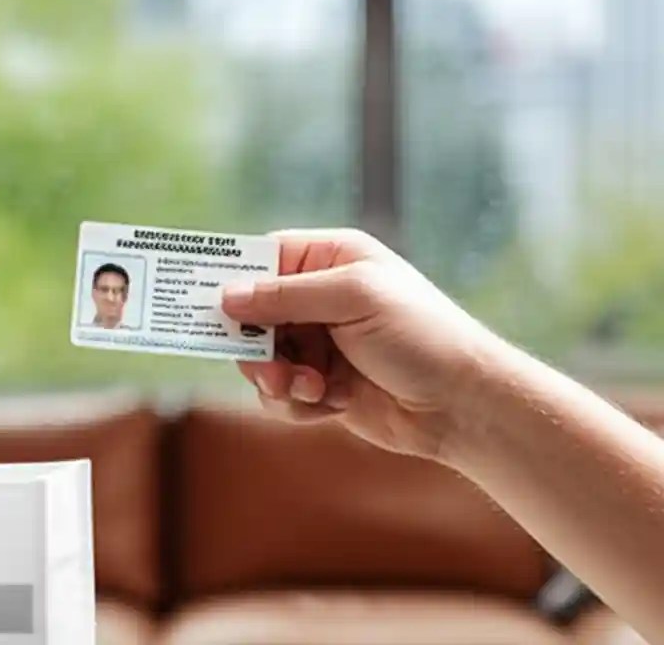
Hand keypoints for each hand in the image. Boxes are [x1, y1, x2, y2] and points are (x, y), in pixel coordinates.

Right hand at [221, 228, 508, 459]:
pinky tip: (326, 404)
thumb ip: (285, 295)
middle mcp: (322, 297)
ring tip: (306, 387)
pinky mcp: (321, 384)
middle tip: (264, 362)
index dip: (231, 278)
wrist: (463, 405)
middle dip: (254, 343)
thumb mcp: (352, 298)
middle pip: (252, 314)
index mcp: (331, 259)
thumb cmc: (420, 336)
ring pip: (261, 358)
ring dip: (276, 378)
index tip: (200, 300)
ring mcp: (320, 343)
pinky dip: (294, 402)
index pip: (262, 258)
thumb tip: (226, 296)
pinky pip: (279, 393)